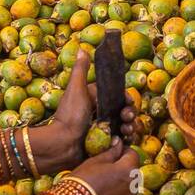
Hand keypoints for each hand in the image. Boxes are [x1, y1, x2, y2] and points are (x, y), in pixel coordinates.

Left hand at [31, 52, 136, 174]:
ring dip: (131, 127)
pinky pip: (122, 141)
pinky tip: (125, 140)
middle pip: (125, 112)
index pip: (119, 97)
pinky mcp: (105, 146)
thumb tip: (82, 48)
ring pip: (126, 126)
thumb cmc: (69, 115)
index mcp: (96, 100)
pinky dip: (127, 140)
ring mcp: (104, 131)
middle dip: (130, 114)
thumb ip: (80, 70)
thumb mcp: (75, 89)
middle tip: (127, 118)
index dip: (126, 99)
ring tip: (127, 130)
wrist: (63, 145)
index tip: (128, 103)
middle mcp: (101, 115)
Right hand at [71, 139, 139, 194]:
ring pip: (128, 185)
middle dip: (123, 166)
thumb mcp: (96, 161)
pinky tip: (101, 194)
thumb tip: (118, 142)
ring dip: (120, 181)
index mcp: (128, 170)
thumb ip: (111, 151)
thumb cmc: (83, 179)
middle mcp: (133, 186)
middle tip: (106, 165)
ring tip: (102, 181)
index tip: (113, 150)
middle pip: (132, 171)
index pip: (133, 154)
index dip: (123, 150)